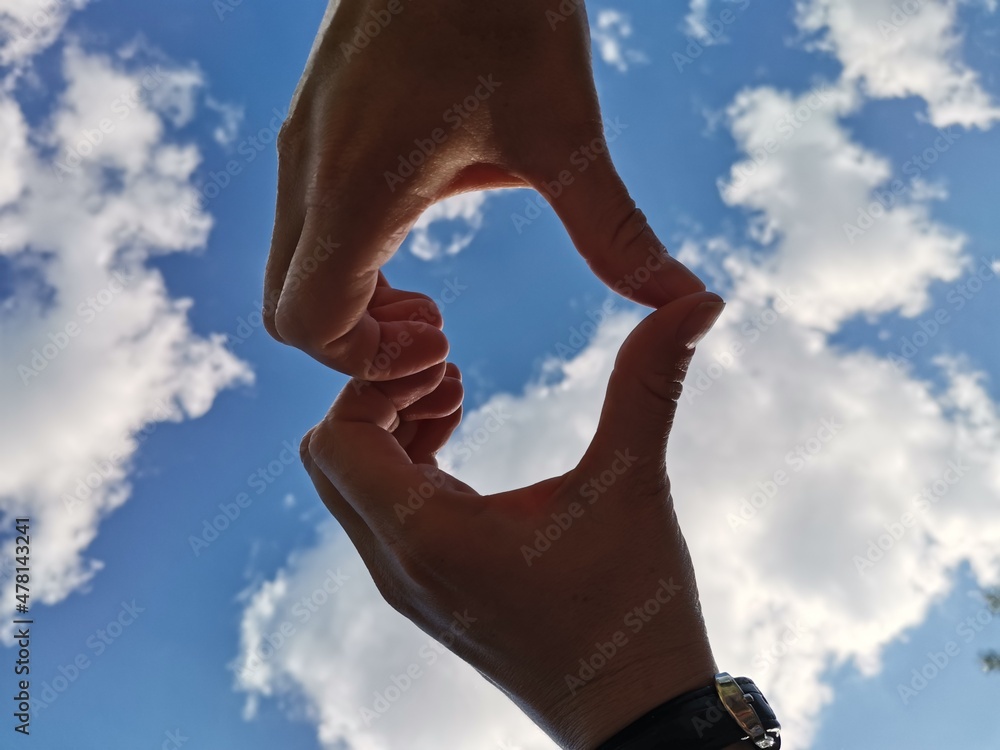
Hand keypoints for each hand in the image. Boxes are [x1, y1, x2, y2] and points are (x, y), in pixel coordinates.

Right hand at [265, 0, 704, 378]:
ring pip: (291, 270)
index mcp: (357, 184)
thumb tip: (689, 301)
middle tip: (440, 333)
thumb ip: (616, 232)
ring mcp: (301, 148)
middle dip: (358, 346)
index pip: (307, 323)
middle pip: (285, 311)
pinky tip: (411, 243)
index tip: (443, 342)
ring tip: (431, 303)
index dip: (367, 362)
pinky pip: (305, 229)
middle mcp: (309, 172)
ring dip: (354, 306)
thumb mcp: (565, 133)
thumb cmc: (508, 9)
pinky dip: (348, 265)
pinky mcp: (314, 130)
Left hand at [300, 291, 726, 747]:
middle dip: (377, 402)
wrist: (634, 716)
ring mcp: (407, 586)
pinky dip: (402, 470)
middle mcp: (397, 565)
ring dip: (388, 434)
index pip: (336, 438)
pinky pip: (378, 515)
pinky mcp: (426, 593)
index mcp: (427, 537)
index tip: (448, 363)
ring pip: (349, 487)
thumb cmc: (632, 611)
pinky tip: (461, 447)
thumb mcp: (634, 485)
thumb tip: (698, 299)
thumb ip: (650, 382)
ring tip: (458, 403)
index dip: (377, 385)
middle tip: (450, 377)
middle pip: (328, 458)